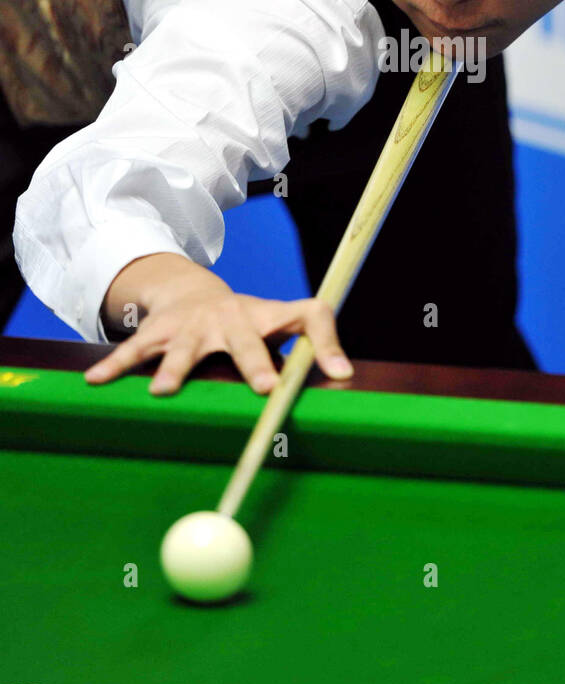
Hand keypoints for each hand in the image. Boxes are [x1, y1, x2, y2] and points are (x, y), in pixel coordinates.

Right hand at [85, 255, 352, 395]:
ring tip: (165, 391)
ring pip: (184, 347)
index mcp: (268, 319)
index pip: (310, 318)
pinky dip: (116, 366)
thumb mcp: (281, 329)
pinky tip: (96, 383)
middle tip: (265, 385)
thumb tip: (348, 378)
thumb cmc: (249, 321)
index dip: (328, 343)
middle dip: (254, 363)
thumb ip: (314, 350)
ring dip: (174, 368)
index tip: (342, 373)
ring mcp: (192, 324)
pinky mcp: (158, 331)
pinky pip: (134, 350)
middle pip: (246, 340)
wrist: (192, 292)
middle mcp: (232, 317)